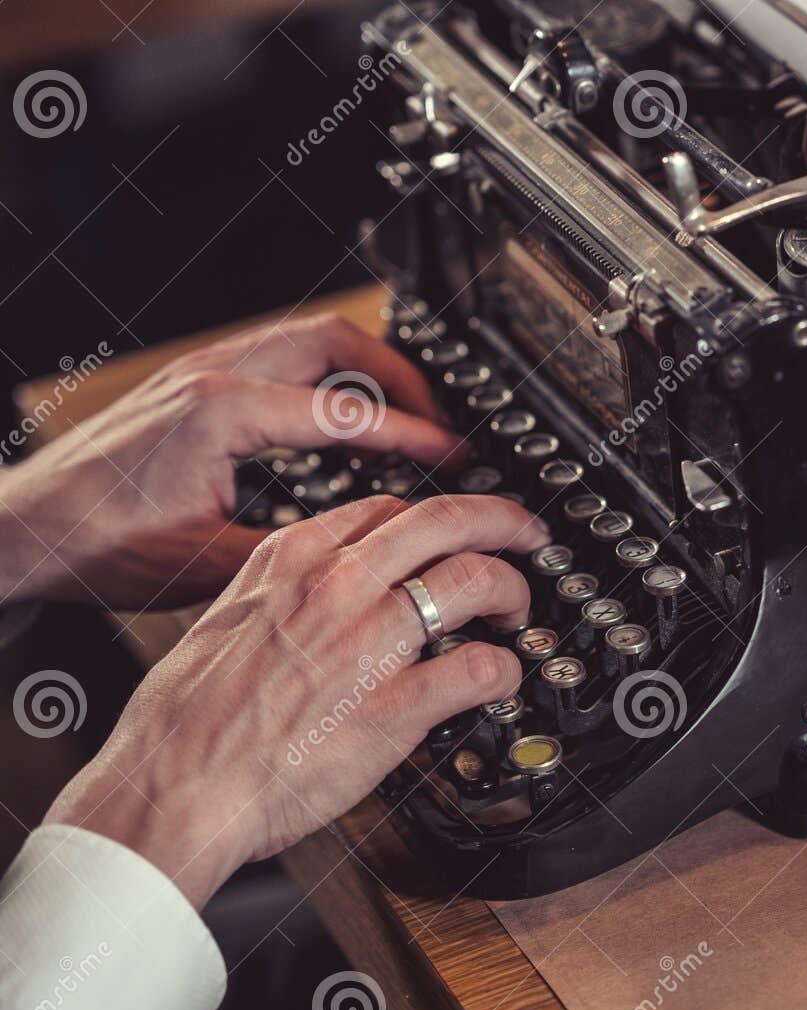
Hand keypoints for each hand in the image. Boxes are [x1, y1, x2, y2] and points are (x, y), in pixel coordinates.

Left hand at [0, 313, 464, 610]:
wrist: (21, 529)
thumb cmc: (92, 545)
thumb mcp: (205, 565)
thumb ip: (293, 553)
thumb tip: (362, 554)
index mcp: (223, 415)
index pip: (348, 412)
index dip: (415, 436)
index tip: (456, 455)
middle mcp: (213, 379)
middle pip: (336, 343)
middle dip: (402, 378)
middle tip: (440, 422)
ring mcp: (200, 374)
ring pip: (307, 340)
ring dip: (364, 370)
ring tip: (402, 415)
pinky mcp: (190, 385)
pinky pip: (278, 358)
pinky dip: (324, 378)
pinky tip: (337, 418)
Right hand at [45, 493, 550, 906]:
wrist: (170, 791)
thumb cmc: (185, 725)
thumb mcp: (226, 623)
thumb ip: (282, 598)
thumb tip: (319, 595)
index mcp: (290, 563)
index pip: (387, 508)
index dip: (439, 516)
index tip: (458, 530)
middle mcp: (335, 589)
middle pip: (445, 521)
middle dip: (501, 520)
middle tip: (527, 536)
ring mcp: (369, 644)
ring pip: (474, 579)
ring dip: (512, 590)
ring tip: (517, 612)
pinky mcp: (395, 709)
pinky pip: (478, 669)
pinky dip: (505, 670)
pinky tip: (502, 680)